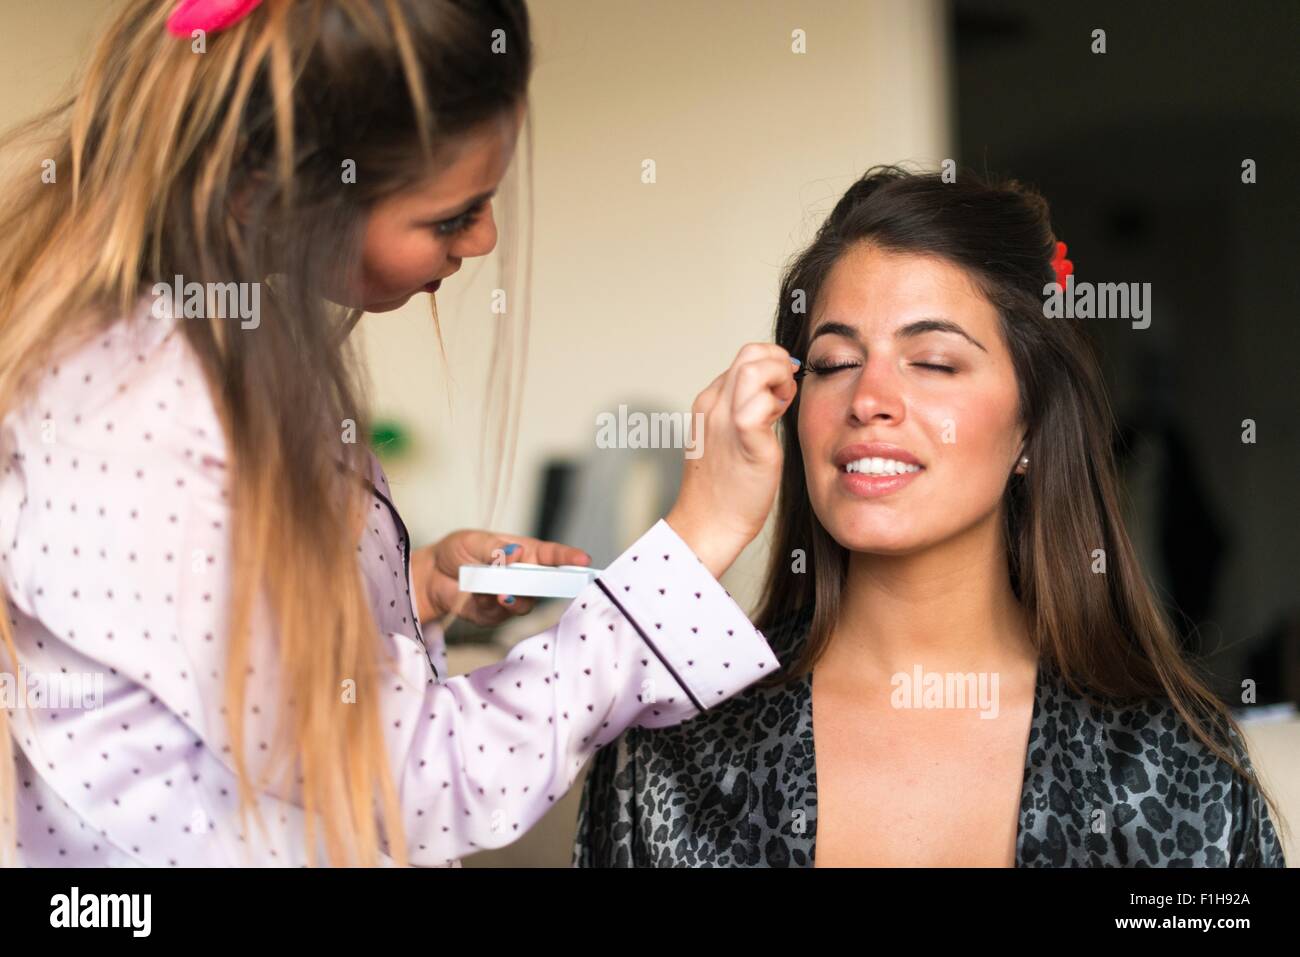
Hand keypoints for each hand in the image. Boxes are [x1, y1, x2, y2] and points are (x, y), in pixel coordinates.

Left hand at [410, 530, 590, 625]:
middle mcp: (523, 576)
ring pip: (525, 603)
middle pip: (546, 583)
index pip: (552, 555)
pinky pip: (500, 614)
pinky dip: (487, 604)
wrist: (431, 577)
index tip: (584, 560)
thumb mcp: (472, 542)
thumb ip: (494, 549)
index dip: (569, 558)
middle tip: (542, 583)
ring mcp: (511, 597)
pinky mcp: (496, 615)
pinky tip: (475, 594)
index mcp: (524, 552)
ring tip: (497, 591)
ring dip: (512, 597)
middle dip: (548, 584)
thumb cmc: (457, 552)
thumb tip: (516, 551)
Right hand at [666, 343, 798, 577]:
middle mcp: (713, 404)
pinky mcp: (745, 438)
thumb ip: (748, 412)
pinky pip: (759, 402)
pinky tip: (779, 419)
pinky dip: (778, 401)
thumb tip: (775, 395)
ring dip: (779, 377)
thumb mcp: (730, 439)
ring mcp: (725, 419)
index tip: (781, 391)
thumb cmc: (724, 490)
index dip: (770, 367)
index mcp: (708, 403)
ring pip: (754, 365)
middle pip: (749, 353)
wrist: (709, 524)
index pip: (743, 360)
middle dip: (779, 363)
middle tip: (787, 393)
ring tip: (783, 405)